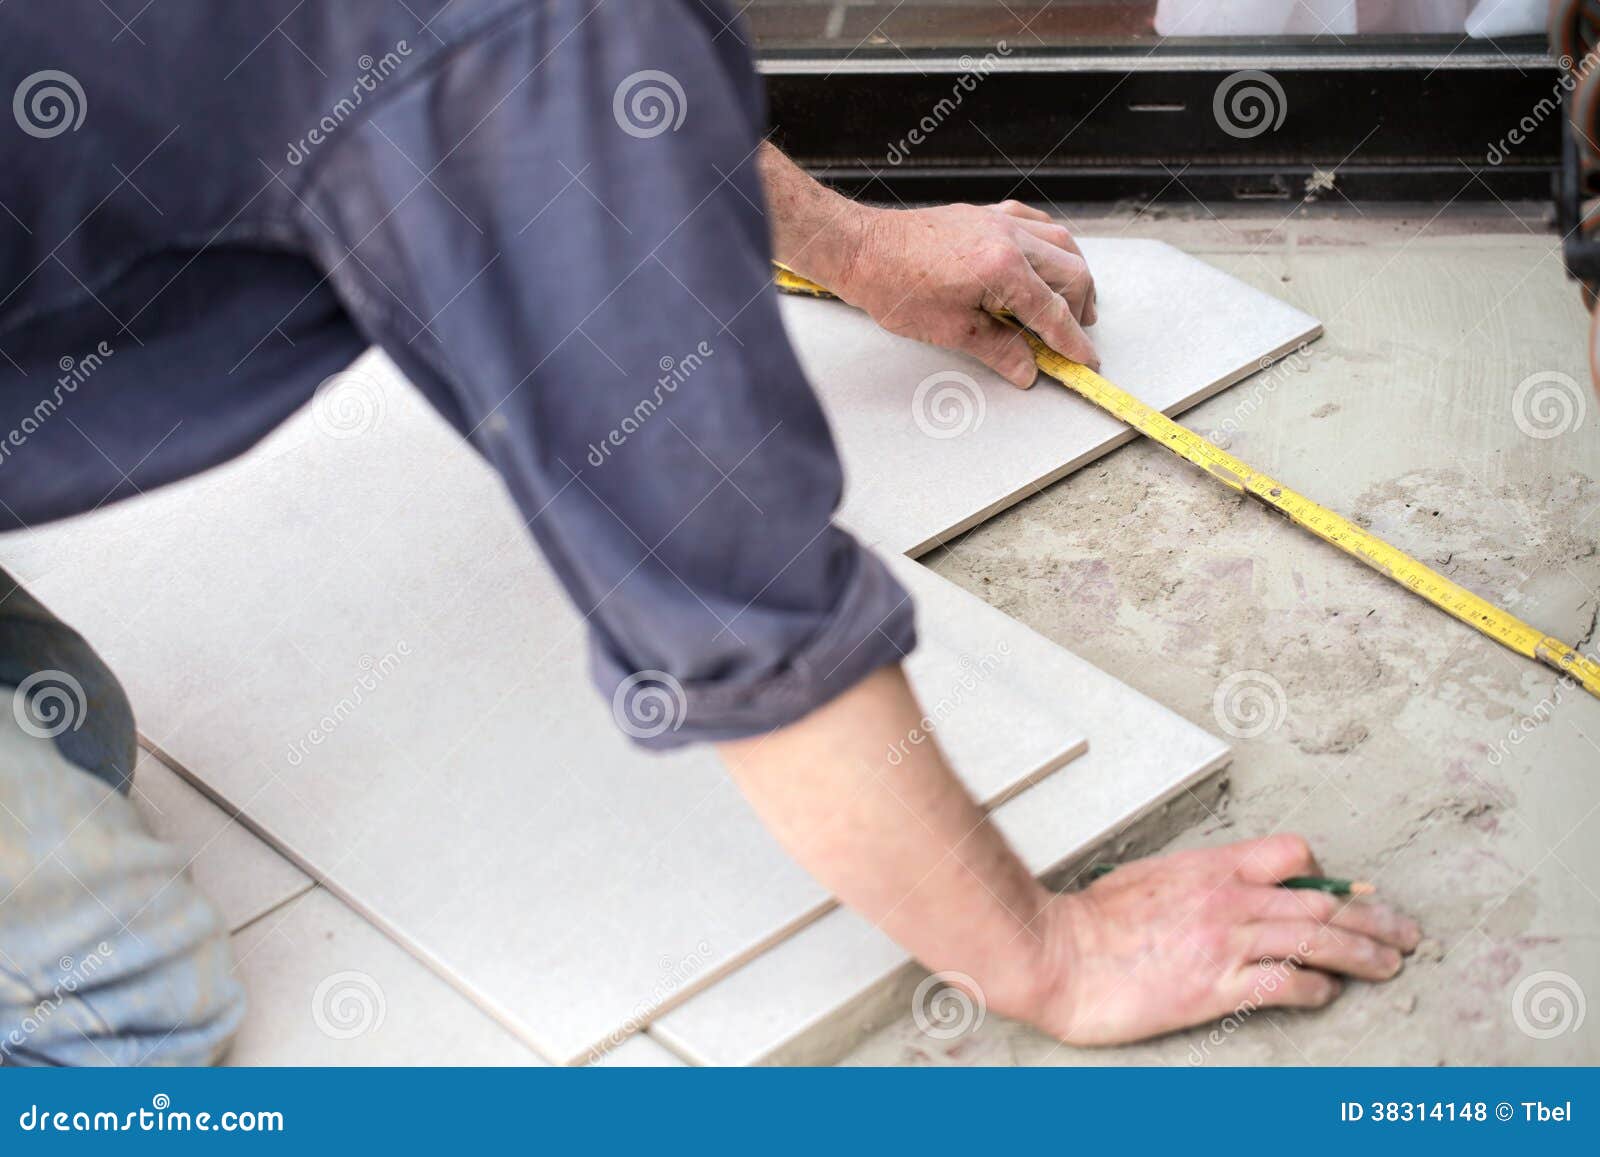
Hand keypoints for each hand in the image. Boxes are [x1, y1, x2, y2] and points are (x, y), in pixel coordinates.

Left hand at [833, 200, 1098, 387]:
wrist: (862, 249)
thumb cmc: (895, 288)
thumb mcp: (950, 330)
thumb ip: (998, 349)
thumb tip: (1028, 370)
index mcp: (1002, 268)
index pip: (1053, 311)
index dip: (1072, 341)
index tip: (1086, 361)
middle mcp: (1008, 237)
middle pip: (1070, 272)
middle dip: (1080, 308)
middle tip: (1075, 337)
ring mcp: (998, 220)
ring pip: (1059, 242)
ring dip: (1072, 274)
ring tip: (1070, 302)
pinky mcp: (985, 214)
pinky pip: (1034, 222)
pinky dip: (1050, 243)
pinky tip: (1046, 259)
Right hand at [1015, 835, 1422, 1046]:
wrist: (1058, 955)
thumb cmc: (1090, 922)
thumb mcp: (1149, 878)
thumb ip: (1196, 882)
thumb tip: (1223, 890)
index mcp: (1210, 868)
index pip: (1292, 854)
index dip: (1327, 874)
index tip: (1347, 893)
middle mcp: (1228, 899)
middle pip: (1321, 900)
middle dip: (1372, 917)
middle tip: (1404, 931)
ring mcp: (1225, 942)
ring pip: (1318, 939)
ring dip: (1364, 952)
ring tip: (1391, 964)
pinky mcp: (1217, 987)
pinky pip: (1286, 982)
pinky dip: (1318, 987)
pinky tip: (1329, 992)